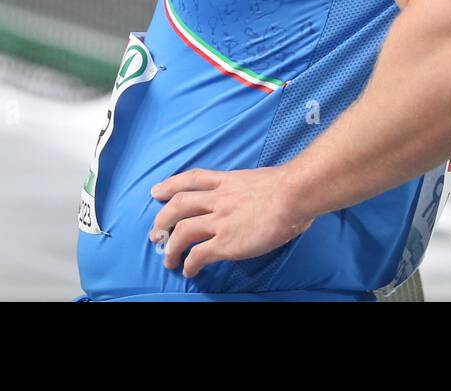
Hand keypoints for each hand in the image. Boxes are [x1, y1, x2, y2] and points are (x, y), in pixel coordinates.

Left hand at [147, 166, 314, 278]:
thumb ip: (249, 188)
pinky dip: (190, 264)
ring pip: (182, 231)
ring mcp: (220, 220)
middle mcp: (218, 199)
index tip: (157, 191)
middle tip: (155, 232)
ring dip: (171, 246)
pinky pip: (199, 254)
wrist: (294, 194)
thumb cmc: (288, 186)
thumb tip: (256, 197)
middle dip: (162, 219)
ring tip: (168, 259)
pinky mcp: (226, 242)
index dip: (170, 184)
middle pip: (178, 205)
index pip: (191, 179)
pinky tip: (189, 271)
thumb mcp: (260, 179)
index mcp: (227, 181)